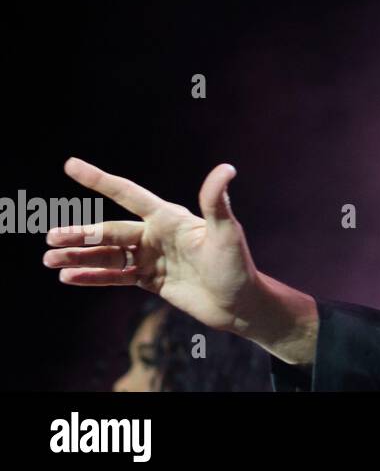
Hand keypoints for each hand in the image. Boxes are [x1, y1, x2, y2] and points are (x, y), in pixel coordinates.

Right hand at [43, 157, 261, 333]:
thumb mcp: (226, 232)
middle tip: (49, 237)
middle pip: (110, 231)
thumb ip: (216, 202)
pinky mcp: (150, 280)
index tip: (70, 166)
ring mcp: (151, 258)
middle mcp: (157, 235)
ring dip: (79, 257)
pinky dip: (92, 277)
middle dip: (80, 234)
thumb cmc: (236, 265)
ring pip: (107, 255)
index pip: (128, 194)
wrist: (239, 305)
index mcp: (170, 218)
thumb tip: (226, 168)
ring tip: (49, 260)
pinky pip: (115, 277)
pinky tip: (69, 278)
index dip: (99, 180)